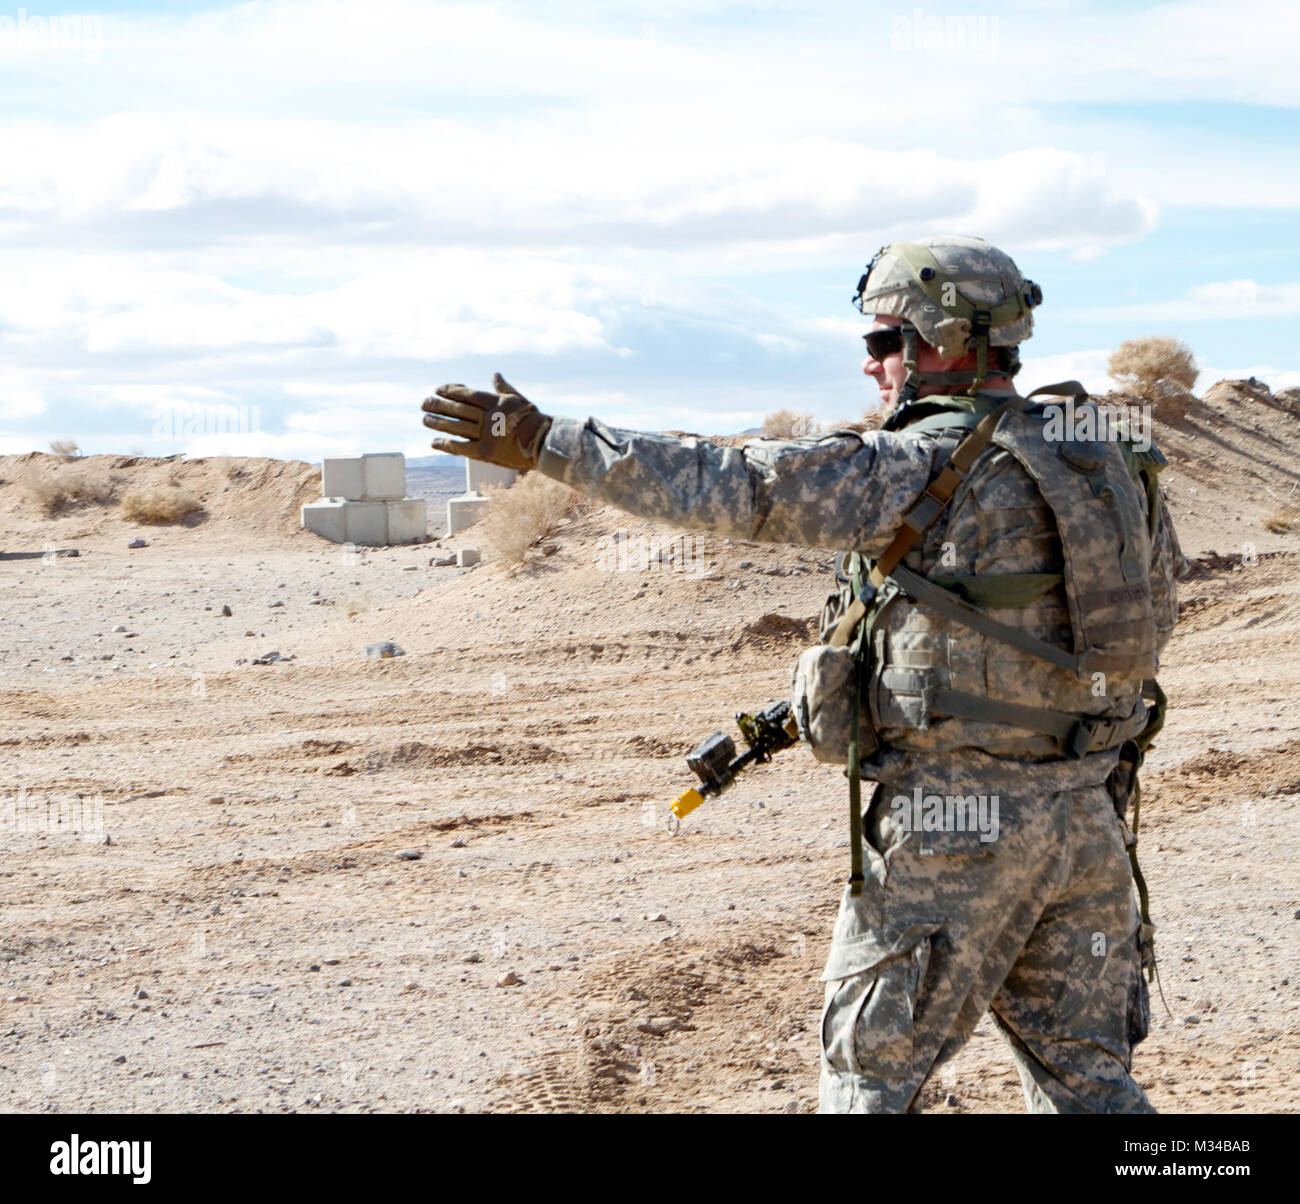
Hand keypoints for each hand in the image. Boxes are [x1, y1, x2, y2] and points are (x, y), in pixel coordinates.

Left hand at [421, 373, 551, 469]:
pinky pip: (461, 448)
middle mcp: (488, 417)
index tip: (437, 389)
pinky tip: (434, 442)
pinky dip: (446, 445)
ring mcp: (486, 435)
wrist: (543, 442)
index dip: (451, 390)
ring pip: (457, 427)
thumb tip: (494, 374)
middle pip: (458, 409)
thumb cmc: (532, 418)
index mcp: (495, 403)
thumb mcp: (518, 399)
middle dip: (439, 405)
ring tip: (425, 419)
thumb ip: (503, 387)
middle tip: (423, 403)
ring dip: (438, 423)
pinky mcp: (485, 452)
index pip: (468, 394)